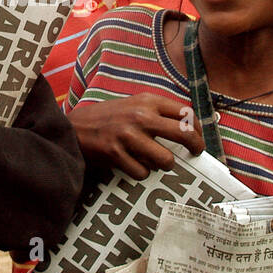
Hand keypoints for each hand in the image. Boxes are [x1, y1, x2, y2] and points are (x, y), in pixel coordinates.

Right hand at [68, 94, 204, 179]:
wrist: (74, 128)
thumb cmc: (107, 117)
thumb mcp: (133, 105)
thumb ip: (157, 112)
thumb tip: (187, 129)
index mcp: (147, 100)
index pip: (185, 112)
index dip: (197, 127)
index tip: (198, 137)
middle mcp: (140, 116)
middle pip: (184, 134)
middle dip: (195, 146)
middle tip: (195, 153)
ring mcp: (128, 135)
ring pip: (166, 160)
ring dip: (165, 165)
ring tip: (159, 162)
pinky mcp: (116, 154)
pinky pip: (143, 172)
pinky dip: (142, 172)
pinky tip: (135, 165)